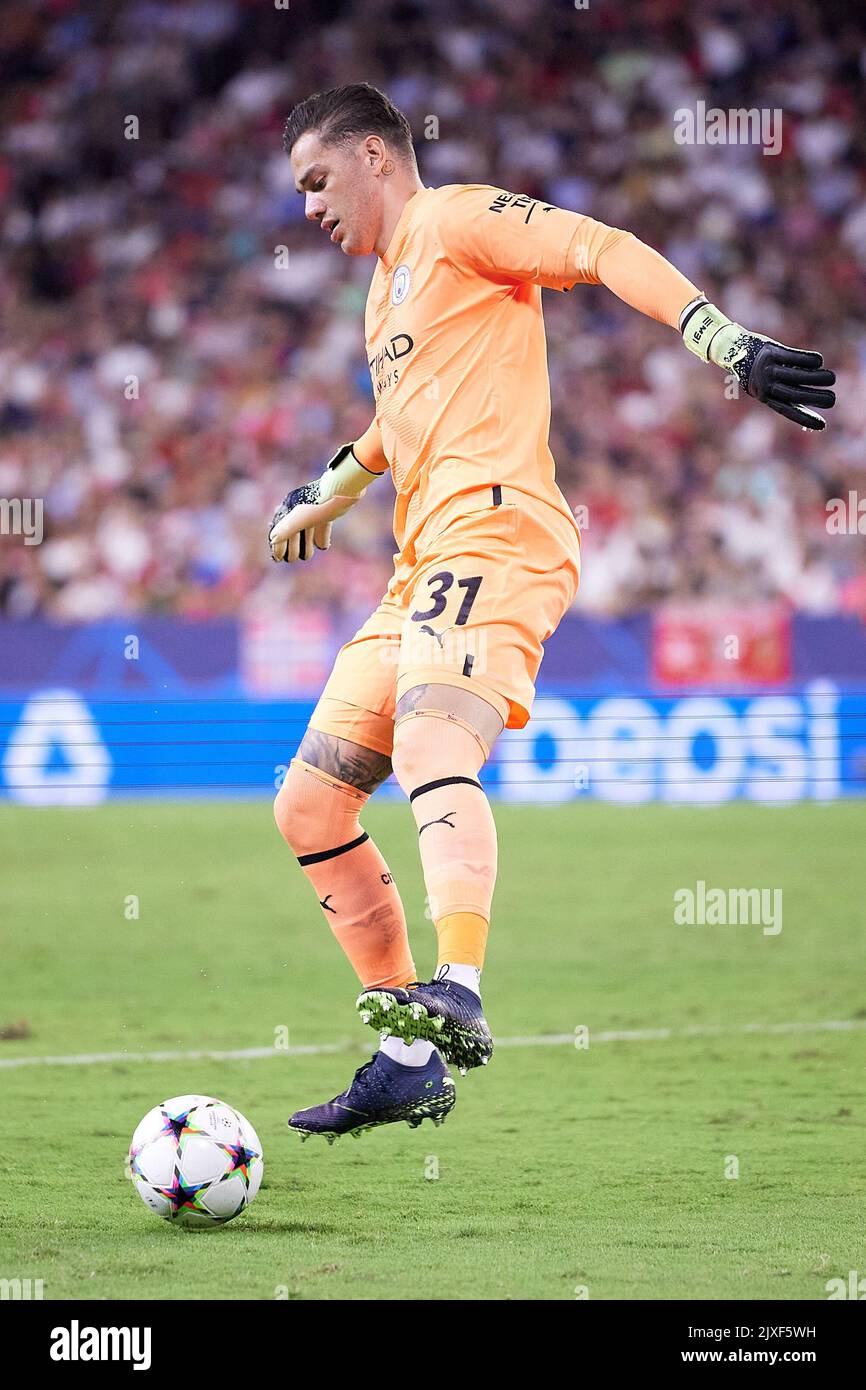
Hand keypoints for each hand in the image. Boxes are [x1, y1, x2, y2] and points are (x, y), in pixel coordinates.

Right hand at [269, 443, 380, 562]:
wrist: (346, 488)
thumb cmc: (322, 503)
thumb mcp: (302, 518)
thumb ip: (287, 529)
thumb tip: (272, 539)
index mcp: (290, 506)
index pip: (280, 529)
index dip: (278, 544)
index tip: (278, 559)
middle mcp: (299, 507)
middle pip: (292, 532)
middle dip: (292, 547)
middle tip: (292, 559)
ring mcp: (314, 509)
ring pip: (306, 531)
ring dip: (305, 545)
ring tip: (307, 556)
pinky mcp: (327, 511)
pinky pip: (321, 527)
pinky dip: (320, 537)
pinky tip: (323, 546)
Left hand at [681, 298, 835, 429]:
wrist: (732, 347)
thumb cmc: (752, 369)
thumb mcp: (762, 385)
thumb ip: (781, 393)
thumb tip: (806, 404)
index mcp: (764, 397)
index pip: (787, 411)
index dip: (805, 418)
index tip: (822, 425)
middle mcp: (766, 385)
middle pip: (796, 394)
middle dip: (816, 398)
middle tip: (833, 399)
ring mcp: (768, 368)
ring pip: (798, 375)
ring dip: (818, 378)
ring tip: (832, 378)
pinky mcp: (771, 352)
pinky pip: (795, 357)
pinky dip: (810, 360)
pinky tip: (820, 362)